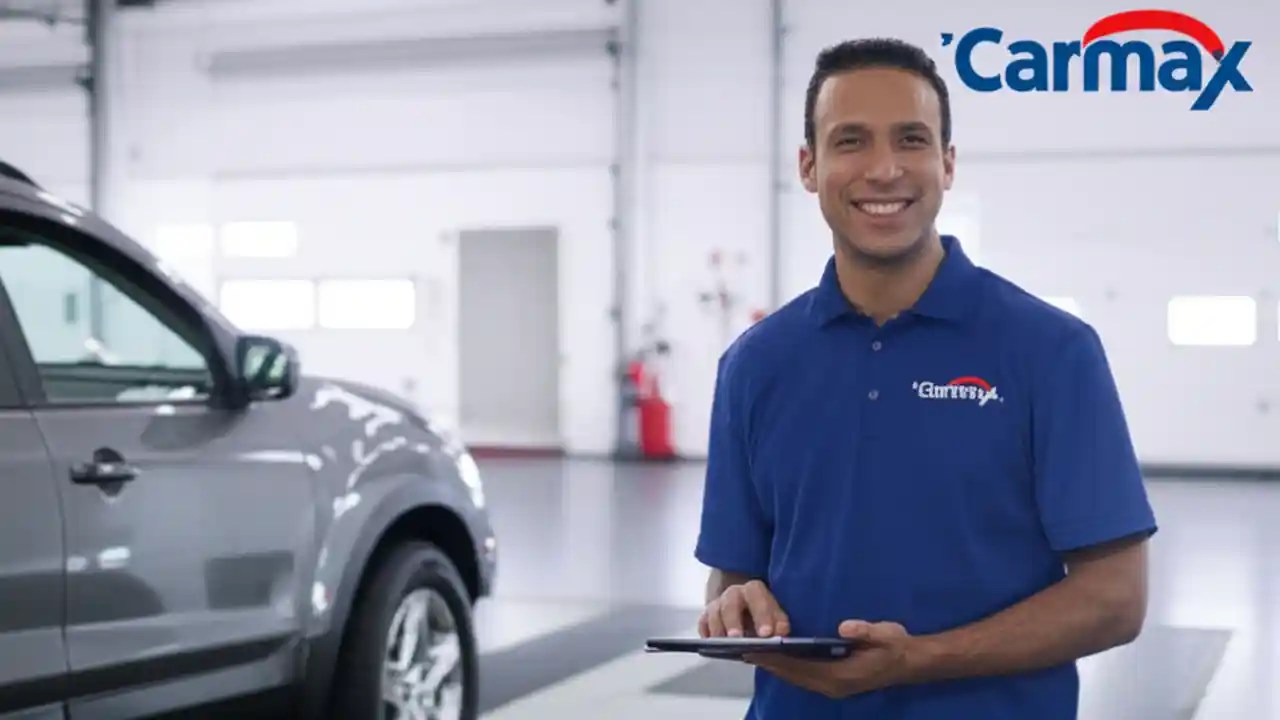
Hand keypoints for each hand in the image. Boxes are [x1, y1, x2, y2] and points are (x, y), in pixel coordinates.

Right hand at [698, 579, 790, 637]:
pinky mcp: (707, 618)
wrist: (753, 626)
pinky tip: (712, 645)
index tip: (767, 634)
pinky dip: (706, 633)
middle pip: (730, 601)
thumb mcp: (778, 625)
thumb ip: (780, 629)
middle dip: (734, 620)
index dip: (761, 613)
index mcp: (755, 591)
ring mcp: (719, 605)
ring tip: (724, 644)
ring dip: (718, 627)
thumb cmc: (767, 623)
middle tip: (738, 638)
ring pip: (714, 612)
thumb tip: (780, 634)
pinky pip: (703, 623)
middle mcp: (734, 594)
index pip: (757, 595)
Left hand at [744, 620, 916, 698]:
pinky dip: (788, 668)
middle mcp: (833, 686)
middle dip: (769, 664)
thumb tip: (844, 628)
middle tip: (742, 650)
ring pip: (797, 678)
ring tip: (753, 653)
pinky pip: (805, 677)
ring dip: (776, 667)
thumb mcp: (885, 634)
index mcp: (841, 676)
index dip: (776, 660)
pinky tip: (776, 657)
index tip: (754, 651)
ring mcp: (834, 687)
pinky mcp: (835, 683)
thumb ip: (865, 631)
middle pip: (793, 676)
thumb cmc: (896, 646)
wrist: (912, 662)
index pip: (800, 668)